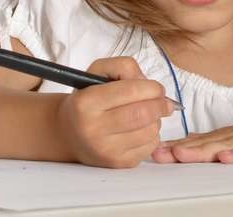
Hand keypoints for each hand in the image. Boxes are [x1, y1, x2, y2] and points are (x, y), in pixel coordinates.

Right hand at [55, 57, 173, 167]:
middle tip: (164, 101)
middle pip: (143, 114)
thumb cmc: (88, 100)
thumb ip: (124, 67)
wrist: (69, 134)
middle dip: (161, 104)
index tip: (157, 88)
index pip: (131, 91)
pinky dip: (152, 135)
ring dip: (157, 120)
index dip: (152, 88)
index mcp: (86, 103)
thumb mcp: (98, 72)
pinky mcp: (117, 163)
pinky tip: (141, 130)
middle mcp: (93, 129)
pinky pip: (150, 147)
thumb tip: (149, 84)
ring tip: (147, 115)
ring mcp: (105, 150)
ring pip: (150, 131)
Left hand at [153, 92, 232, 163]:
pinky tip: (225, 158)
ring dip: (203, 150)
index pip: (206, 140)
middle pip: (210, 142)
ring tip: (179, 155)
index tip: (155, 152)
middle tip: (157, 155)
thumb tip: (202, 146)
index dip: (181, 146)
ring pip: (229, 145)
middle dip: (183, 149)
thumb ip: (232, 141)